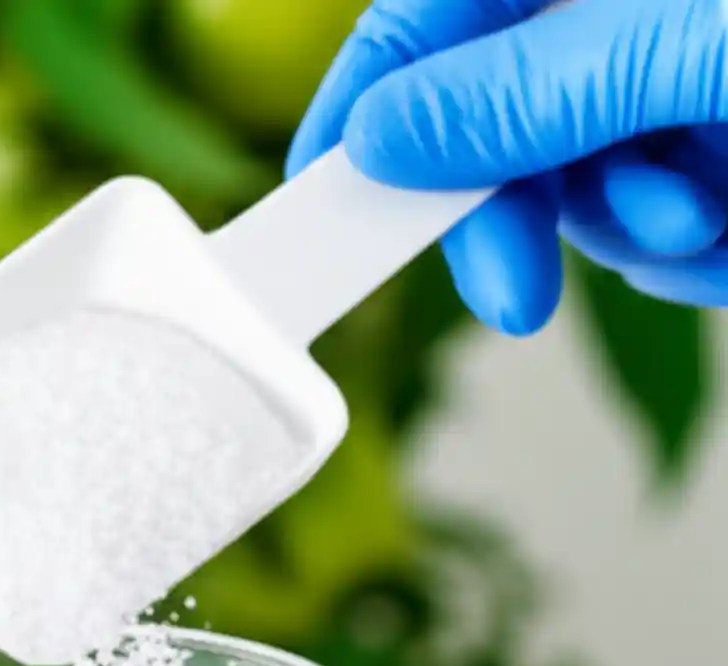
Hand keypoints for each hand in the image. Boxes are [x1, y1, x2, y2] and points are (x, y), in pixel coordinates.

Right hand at [288, 0, 727, 335]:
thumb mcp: (686, 43)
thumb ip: (526, 90)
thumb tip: (377, 137)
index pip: (426, 18)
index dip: (367, 98)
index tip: (322, 185)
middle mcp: (616, 23)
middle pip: (492, 121)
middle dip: (508, 213)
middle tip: (511, 295)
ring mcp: (669, 90)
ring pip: (570, 190)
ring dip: (622, 231)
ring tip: (700, 217)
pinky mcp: (716, 156)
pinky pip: (648, 230)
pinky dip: (683, 255)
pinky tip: (726, 233)